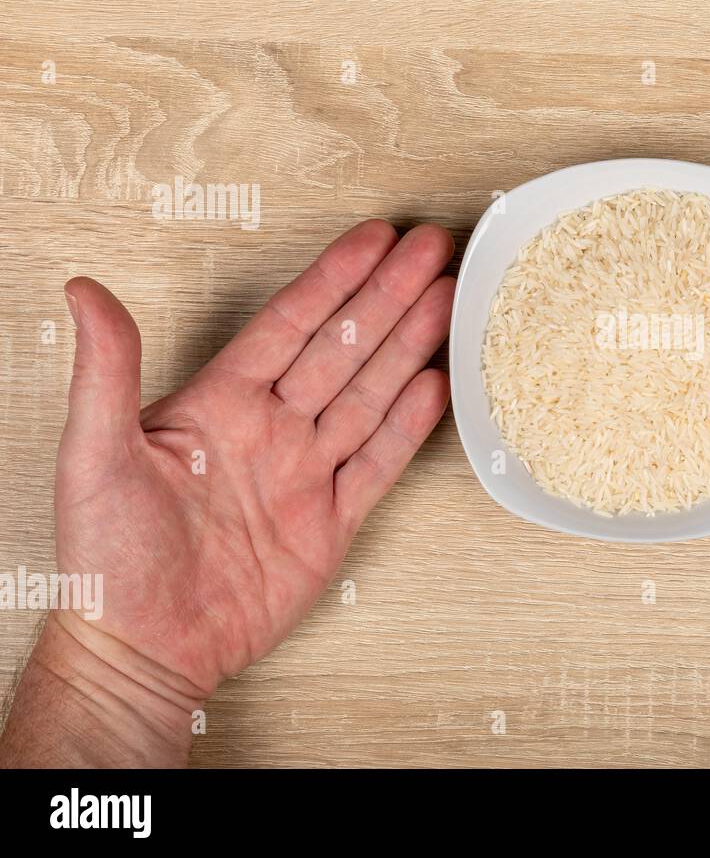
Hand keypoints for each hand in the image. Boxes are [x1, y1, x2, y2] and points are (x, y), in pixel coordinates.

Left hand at [0, 219, 454, 765]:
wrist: (144, 647)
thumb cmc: (107, 557)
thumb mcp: (94, 454)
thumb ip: (106, 370)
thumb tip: (84, 290)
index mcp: (219, 403)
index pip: (290, 324)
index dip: (334, 278)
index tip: (374, 239)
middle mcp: (270, 429)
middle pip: (344, 347)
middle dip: (390, 295)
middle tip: (432, 249)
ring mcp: (305, 473)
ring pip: (370, 394)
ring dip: (411, 345)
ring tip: (448, 299)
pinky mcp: (331, 522)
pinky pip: (379, 463)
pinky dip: (411, 425)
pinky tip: (437, 384)